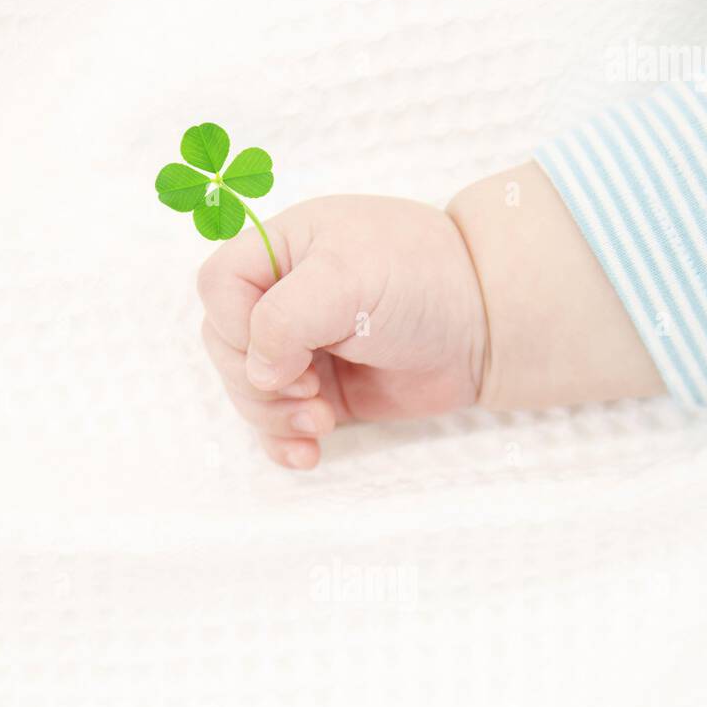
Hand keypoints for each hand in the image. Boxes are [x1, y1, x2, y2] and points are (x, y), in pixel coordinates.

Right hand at [197, 194, 488, 468]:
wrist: (487, 325)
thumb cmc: (423, 280)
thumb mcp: (348, 279)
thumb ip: (285, 317)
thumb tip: (257, 371)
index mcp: (282, 251)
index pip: (219, 289)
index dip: (236, 325)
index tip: (284, 347)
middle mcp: (285, 298)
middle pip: (227, 349)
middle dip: (258, 383)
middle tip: (308, 392)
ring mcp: (302, 349)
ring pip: (250, 393)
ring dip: (274, 418)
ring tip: (321, 422)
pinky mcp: (323, 394)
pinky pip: (280, 425)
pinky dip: (285, 444)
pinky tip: (308, 454)